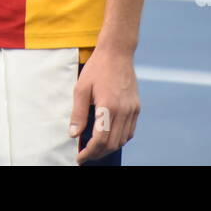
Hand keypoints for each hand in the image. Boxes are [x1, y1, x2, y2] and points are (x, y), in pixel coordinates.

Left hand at [71, 47, 139, 163]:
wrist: (117, 52)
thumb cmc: (97, 68)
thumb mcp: (81, 89)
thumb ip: (78, 114)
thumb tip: (74, 134)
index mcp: (108, 106)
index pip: (100, 140)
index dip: (89, 152)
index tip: (80, 157)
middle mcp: (124, 111)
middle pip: (112, 143)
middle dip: (97, 153)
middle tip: (85, 155)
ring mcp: (132, 110)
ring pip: (123, 140)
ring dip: (108, 148)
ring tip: (95, 148)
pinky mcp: (136, 107)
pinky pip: (130, 131)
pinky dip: (119, 139)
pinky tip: (108, 137)